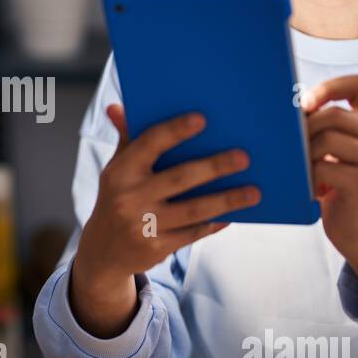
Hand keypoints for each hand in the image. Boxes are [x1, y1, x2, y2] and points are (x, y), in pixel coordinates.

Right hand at [69, 103, 260, 336]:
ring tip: (254, 192)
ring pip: (193, 210)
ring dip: (227, 200)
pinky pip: (194, 233)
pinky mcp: (157, 248)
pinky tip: (234, 213)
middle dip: (214, 167)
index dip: (175, 131)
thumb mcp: (116, 169)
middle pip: (180, 178)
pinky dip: (215, 223)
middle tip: (244, 157)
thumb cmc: (118, 197)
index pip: (149, 144)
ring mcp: (144, 226)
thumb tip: (117, 107)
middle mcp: (130, 198)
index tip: (202, 119)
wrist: (104, 250)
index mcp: (120, 172)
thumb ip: (127, 138)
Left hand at [302, 76, 357, 304]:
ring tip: (302, 171)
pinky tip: (309, 189)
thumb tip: (290, 104)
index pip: (356, 84)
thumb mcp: (333, 148)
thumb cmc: (337, 183)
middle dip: (304, 130)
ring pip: (328, 138)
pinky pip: (324, 167)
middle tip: (293, 151)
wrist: (355, 229)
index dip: (327, 87)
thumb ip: (324, 124)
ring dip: (304, 155)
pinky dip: (307, 177)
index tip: (304, 103)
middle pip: (334, 114)